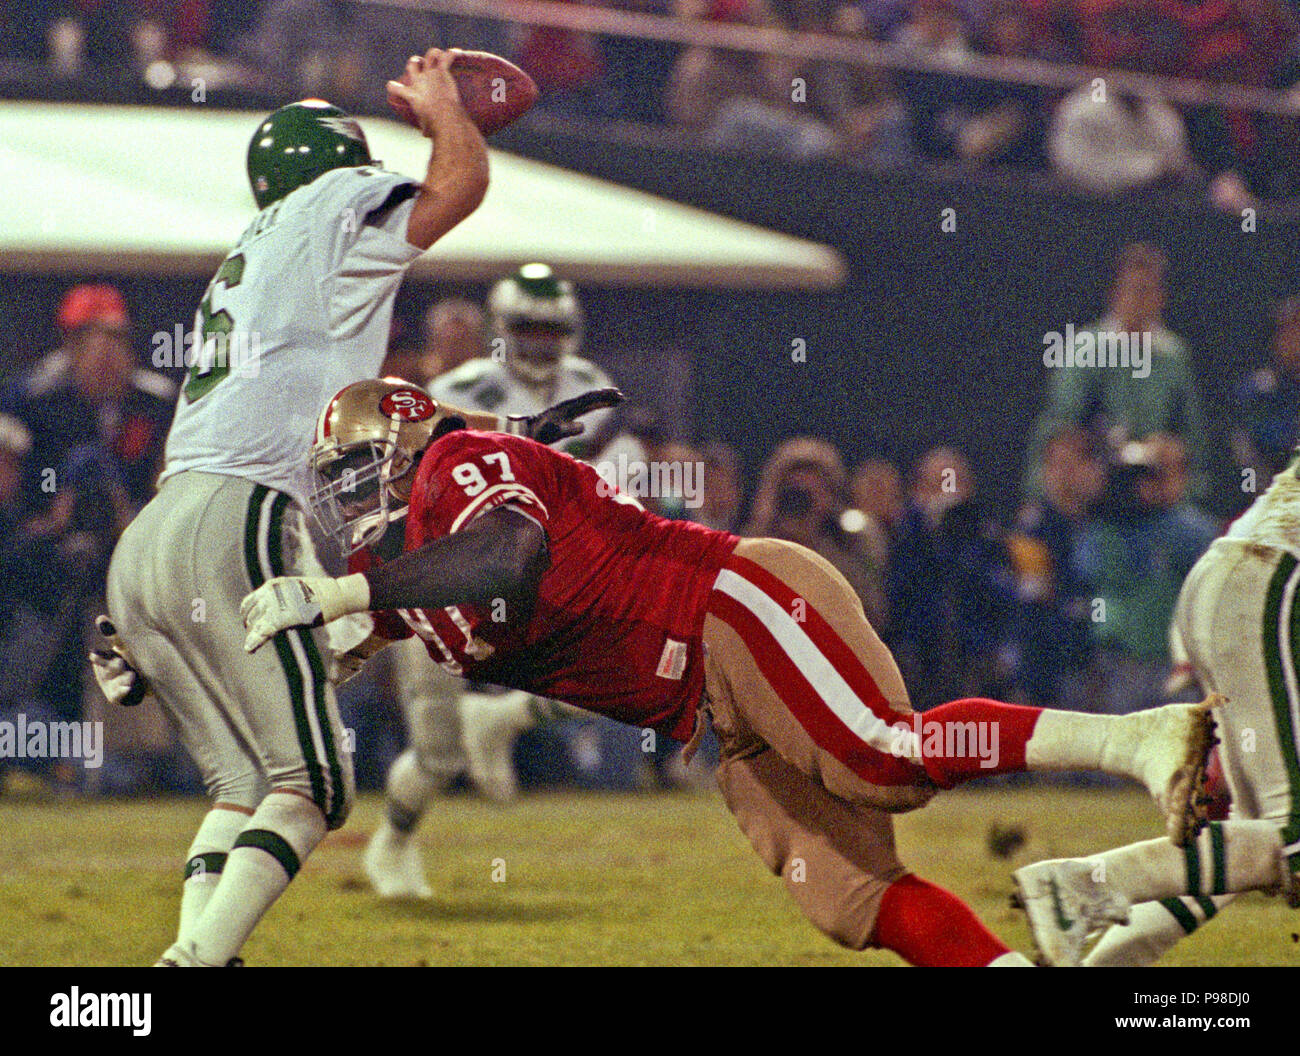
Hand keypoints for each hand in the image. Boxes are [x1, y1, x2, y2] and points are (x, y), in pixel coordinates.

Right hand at [89, 615, 149, 706]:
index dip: (98, 658)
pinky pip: (117, 696)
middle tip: (120, 662)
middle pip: (108, 670)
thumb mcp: (129, 642)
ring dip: (123, 679)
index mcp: (106, 658)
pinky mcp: (118, 696)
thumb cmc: (139, 655)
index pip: (100, 658)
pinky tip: (128, 688)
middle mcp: (106, 672)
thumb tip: (100, 618)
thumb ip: (114, 634)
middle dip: (114, 666)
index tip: (94, 655)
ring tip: (132, 675)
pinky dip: (122, 692)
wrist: (157, 676)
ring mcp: (112, 685)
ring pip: (115, 682)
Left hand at [241, 574, 370, 652]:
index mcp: (271, 586)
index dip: (245, 613)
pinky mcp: (281, 618)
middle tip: (252, 636)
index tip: (246, 623)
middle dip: (249, 626)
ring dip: (252, 635)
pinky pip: (263, 632)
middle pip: (251, 614)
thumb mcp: (294, 590)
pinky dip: (255, 641)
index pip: (250, 602)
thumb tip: (271, 615)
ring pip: (254, 624)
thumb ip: (279, 599)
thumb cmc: (318, 594)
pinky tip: (250, 649)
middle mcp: (269, 594)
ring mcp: (274, 605)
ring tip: (251, 646)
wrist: (333, 595)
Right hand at [386, 49, 464, 138]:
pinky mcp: (442, 72)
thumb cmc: (434, 125)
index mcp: (410, 95)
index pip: (394, 88)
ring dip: (433, 54)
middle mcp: (418, 81)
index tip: (393, 87)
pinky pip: (446, 58)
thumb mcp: (425, 127)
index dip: (393, 87)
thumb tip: (426, 134)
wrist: (444, 116)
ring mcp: (430, 75)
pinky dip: (452, 54)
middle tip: (419, 65)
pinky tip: (457, 52)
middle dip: (415, 63)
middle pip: (412, 64)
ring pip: (429, 56)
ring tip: (438, 54)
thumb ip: (424, 127)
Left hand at [512, 387, 623, 445]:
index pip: (590, 399)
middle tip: (623, 397)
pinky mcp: (565, 415)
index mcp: (569, 407)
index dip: (604, 397)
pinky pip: (584, 408)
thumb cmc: (539, 433)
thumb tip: (584, 427)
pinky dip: (595, 405)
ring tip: (617, 400)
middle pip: (592, 398)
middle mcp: (569, 406)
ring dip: (603, 400)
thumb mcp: (554, 432)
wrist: (526, 430)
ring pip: (589, 402)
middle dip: (607, 397)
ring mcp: (567, 409)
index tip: (618, 395)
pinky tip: (599, 406)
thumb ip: (568, 429)